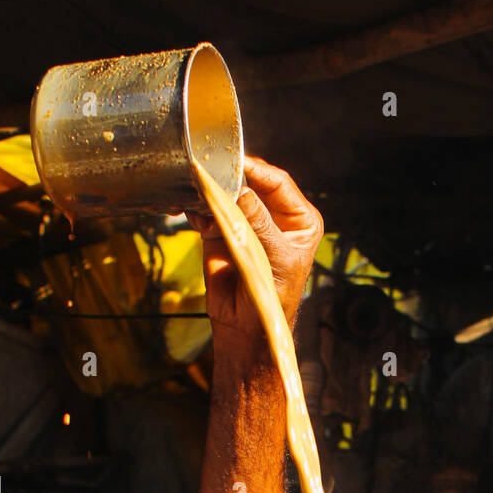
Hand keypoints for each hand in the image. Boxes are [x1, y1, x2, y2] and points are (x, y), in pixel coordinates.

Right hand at [186, 156, 323, 347]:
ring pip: (226, 193)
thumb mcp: (274, 259)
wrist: (245, 330)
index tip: (235, 162)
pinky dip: (198, 208)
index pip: (277, 182)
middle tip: (212, 173)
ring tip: (198, 192)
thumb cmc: (272, 299)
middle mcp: (273, 216)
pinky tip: (194, 212)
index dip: (257, 170)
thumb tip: (242, 190)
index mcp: (299, 219)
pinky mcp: (220, 232)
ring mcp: (245, 222)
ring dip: (210, 191)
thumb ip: (258, 224)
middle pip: (250, 182)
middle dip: (230, 177)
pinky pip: (207, 211)